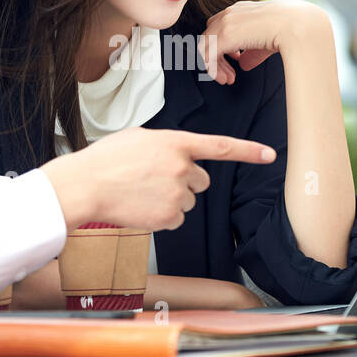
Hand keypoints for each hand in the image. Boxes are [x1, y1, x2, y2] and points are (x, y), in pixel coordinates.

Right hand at [39, 127, 274, 231]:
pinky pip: (176, 219)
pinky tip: (141, 207)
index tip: (270, 154)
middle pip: (202, 181)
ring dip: (171, 200)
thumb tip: (174, 153)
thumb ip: (165, 143)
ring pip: (188, 202)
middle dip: (185, 182)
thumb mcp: (138, 137)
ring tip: (142, 193)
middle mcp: (182, 168)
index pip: (221, 146)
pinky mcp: (169, 216)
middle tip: (155, 180)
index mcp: (176, 143)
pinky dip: (161, 217)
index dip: (249, 150)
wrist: (86, 186)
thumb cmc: (105, 161)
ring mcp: (177, 193)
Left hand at [198, 1, 330, 85]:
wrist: (298, 25)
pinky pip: (207, 55)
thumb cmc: (290, 30)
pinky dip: (213, 69)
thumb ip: (252, 52)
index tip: (236, 60)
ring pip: (206, 46)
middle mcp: (230, 13)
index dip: (224, 46)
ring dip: (214, 66)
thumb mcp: (267, 41)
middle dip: (217, 58)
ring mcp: (225, 22)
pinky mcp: (224, 35)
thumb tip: (243, 64)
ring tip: (226, 80)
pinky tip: (224, 78)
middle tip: (229, 75)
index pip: (220, 27)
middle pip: (210, 36)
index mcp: (241, 10)